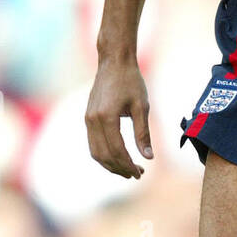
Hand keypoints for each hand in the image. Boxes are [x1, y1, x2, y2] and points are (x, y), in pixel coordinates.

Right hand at [85, 57, 152, 178]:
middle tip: (137, 174)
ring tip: (128, 170)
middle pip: (104, 155)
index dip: (128, 165)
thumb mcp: (142, 106)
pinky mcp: (88, 118)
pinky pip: (93, 143)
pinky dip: (104, 155)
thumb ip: (143, 133)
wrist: (113, 62)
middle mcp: (93, 120)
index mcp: (107, 117)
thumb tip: (148, 157)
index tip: (140, 173)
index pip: (117, 150)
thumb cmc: (131, 81)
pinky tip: (118, 158)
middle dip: (120, 168)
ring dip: (111, 165)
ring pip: (95, 152)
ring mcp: (88, 119)